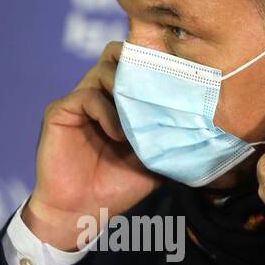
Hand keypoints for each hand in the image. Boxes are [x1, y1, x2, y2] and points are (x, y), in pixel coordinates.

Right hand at [23, 42, 160, 250]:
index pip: (136, 64)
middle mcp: (98, 94)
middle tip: (157, 89)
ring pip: (104, 68)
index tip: (179, 80)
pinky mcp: (60, 111)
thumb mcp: (154, 161)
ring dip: (127, 90)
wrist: (81, 211)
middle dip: (139, 65)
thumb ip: (170, 138)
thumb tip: (205, 124)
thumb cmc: (116, 187)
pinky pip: (87, 95)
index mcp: (118, 101)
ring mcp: (78, 101)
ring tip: (137, 121)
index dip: (156, 66)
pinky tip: (118, 135)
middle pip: (117, 52)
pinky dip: (107, 112)